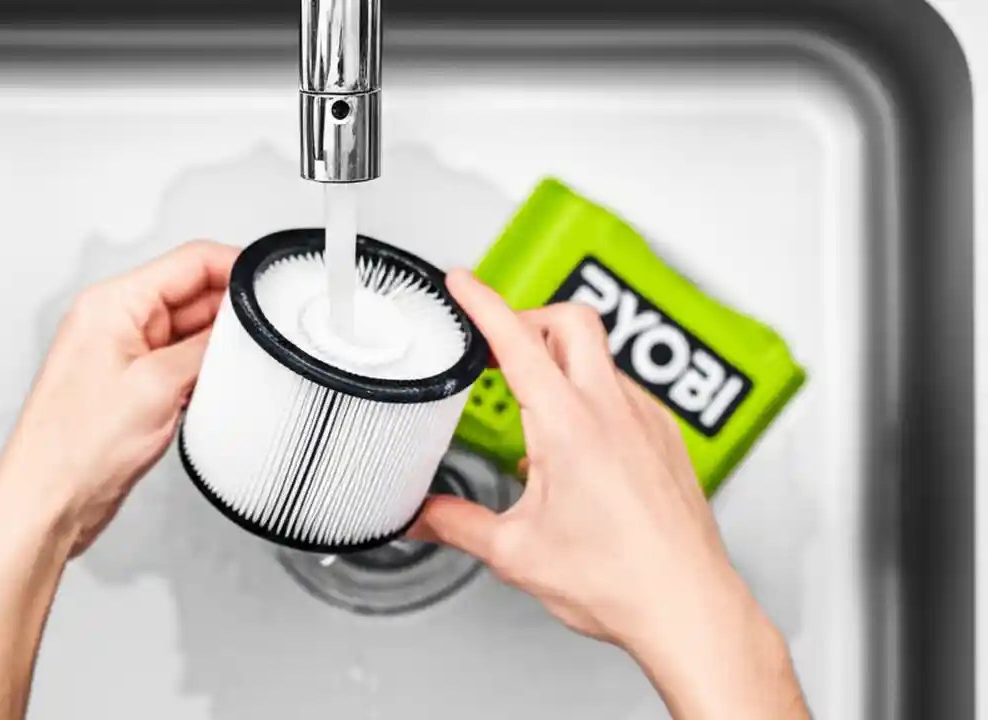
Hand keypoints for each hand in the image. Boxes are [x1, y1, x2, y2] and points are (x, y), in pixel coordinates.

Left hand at [0, 240, 238, 555]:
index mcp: (112, 304)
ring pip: (191, 332)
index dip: (235, 266)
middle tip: (262, 337)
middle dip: (231, 314)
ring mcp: (125, 355)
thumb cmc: (75, 449)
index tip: (270, 282)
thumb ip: (206, 347)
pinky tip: (213, 391)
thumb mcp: (157, 386)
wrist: (49, 503)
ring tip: (234, 370)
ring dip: (217, 348)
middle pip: (193, 295)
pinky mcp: (134, 386)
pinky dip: (204, 373)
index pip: (188, 262)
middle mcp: (116, 322)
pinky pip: (183, 364)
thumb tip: (240, 324)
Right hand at [416, 269, 807, 718]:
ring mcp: (646, 421)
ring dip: (562, 362)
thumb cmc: (620, 581)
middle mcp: (612, 410)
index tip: (463, 282)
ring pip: (600, 357)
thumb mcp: (516, 552)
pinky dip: (591, 399)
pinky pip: (623, 395)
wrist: (689, 608)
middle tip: (499, 342)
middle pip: (571, 321)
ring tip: (534, 410)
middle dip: (530, 316)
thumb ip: (456, 525)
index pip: (516, 339)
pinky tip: (576, 447)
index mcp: (567, 425)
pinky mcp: (666, 440)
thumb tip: (419, 518)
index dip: (482, 303)